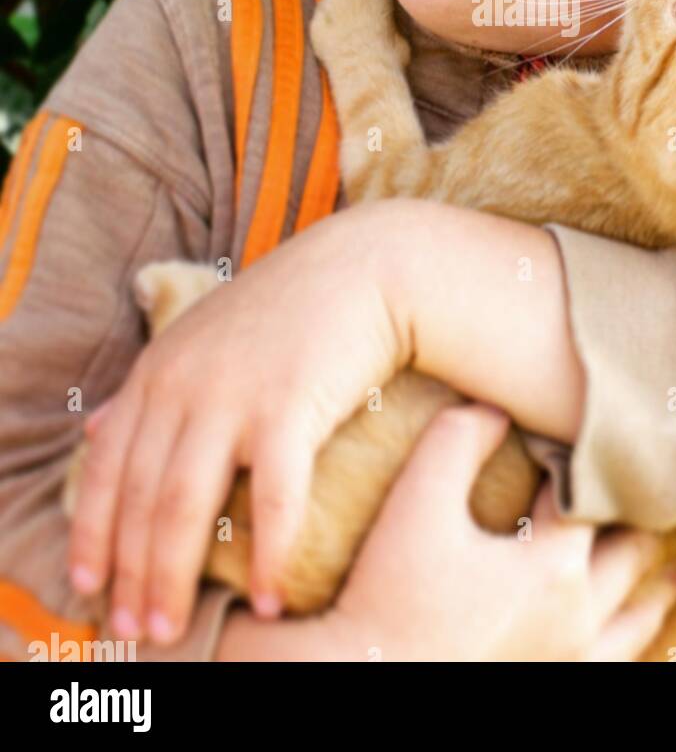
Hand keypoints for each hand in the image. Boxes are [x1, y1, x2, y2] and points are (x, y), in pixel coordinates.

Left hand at [67, 200, 414, 646]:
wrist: (366, 267)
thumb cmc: (290, 305)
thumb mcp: (202, 333)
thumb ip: (149, 382)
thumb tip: (93, 425)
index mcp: (159, 367)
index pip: (106, 465)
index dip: (93, 533)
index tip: (87, 589)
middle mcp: (184, 383)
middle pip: (141, 498)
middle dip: (131, 574)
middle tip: (135, 631)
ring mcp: (233, 395)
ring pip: (185, 506)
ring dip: (173, 578)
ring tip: (174, 628)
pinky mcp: (290, 407)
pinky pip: (272, 498)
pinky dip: (267, 554)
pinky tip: (267, 595)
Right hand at [219, 405, 675, 661]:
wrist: (361, 679)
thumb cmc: (388, 595)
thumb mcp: (417, 498)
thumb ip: (457, 439)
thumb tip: (496, 408)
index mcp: (556, 566)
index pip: (591, 495)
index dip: (584, 461)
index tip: (583, 434)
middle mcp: (578, 619)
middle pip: (630, 558)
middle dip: (638, 522)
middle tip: (656, 495)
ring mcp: (570, 665)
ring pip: (635, 625)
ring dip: (655, 592)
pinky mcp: (552, 692)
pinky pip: (613, 668)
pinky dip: (633, 643)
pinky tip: (629, 638)